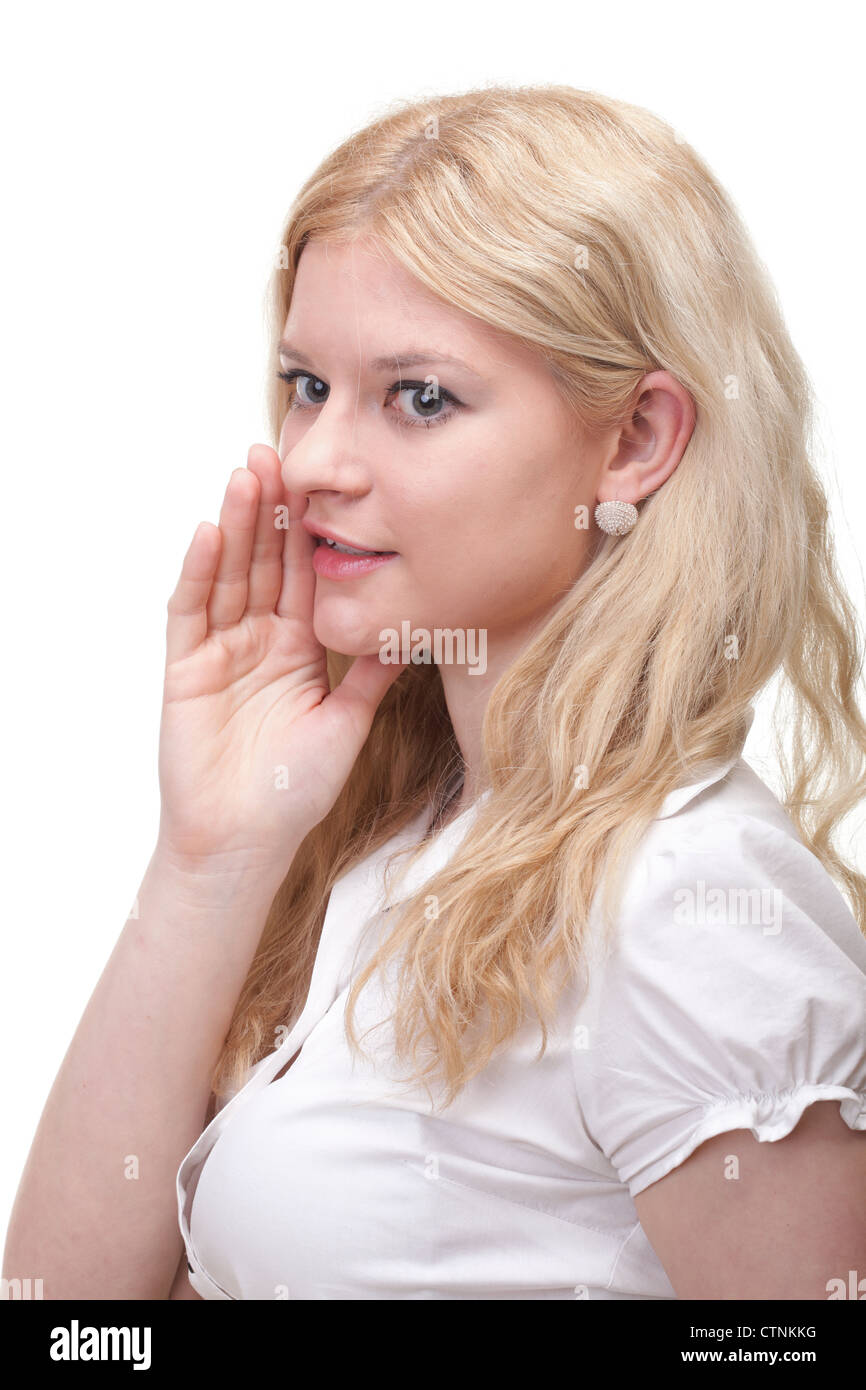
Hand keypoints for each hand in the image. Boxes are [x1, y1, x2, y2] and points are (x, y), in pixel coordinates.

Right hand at [156, 444, 405, 867]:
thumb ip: (375, 673)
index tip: (323, 481)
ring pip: (228, 574)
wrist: (245, 842)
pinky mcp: (186, 667)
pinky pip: (192, 611)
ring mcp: (220, 649)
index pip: (304, 575)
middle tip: (278, 453)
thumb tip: (416, 626)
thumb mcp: (349, 721)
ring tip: (247, 474)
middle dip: (271, 509)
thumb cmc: (296, 789)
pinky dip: (200, 572)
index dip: (310, 529)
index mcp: (300, 647)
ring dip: (236, 524)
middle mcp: (259, 640)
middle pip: (263, 562)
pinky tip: (211, 531)